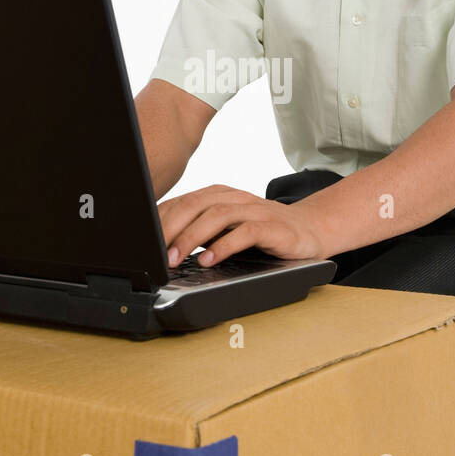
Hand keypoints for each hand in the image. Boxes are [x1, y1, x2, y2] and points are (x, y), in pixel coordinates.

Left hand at [158, 184, 327, 267]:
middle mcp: (235, 198)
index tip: (144, 241)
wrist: (310, 230)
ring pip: (217, 215)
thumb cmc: (263, 232)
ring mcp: (254, 210)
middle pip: (195, 205)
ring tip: (175, 258)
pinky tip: (209, 260)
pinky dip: (224, 246)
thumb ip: (201, 231)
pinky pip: (245, 232)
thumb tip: (164, 245)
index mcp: (219, 195)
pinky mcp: (272, 226)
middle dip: (171, 228)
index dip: (161, 219)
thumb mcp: (227, 229)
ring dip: (192, 237)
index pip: (183, 202)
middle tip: (156, 252)